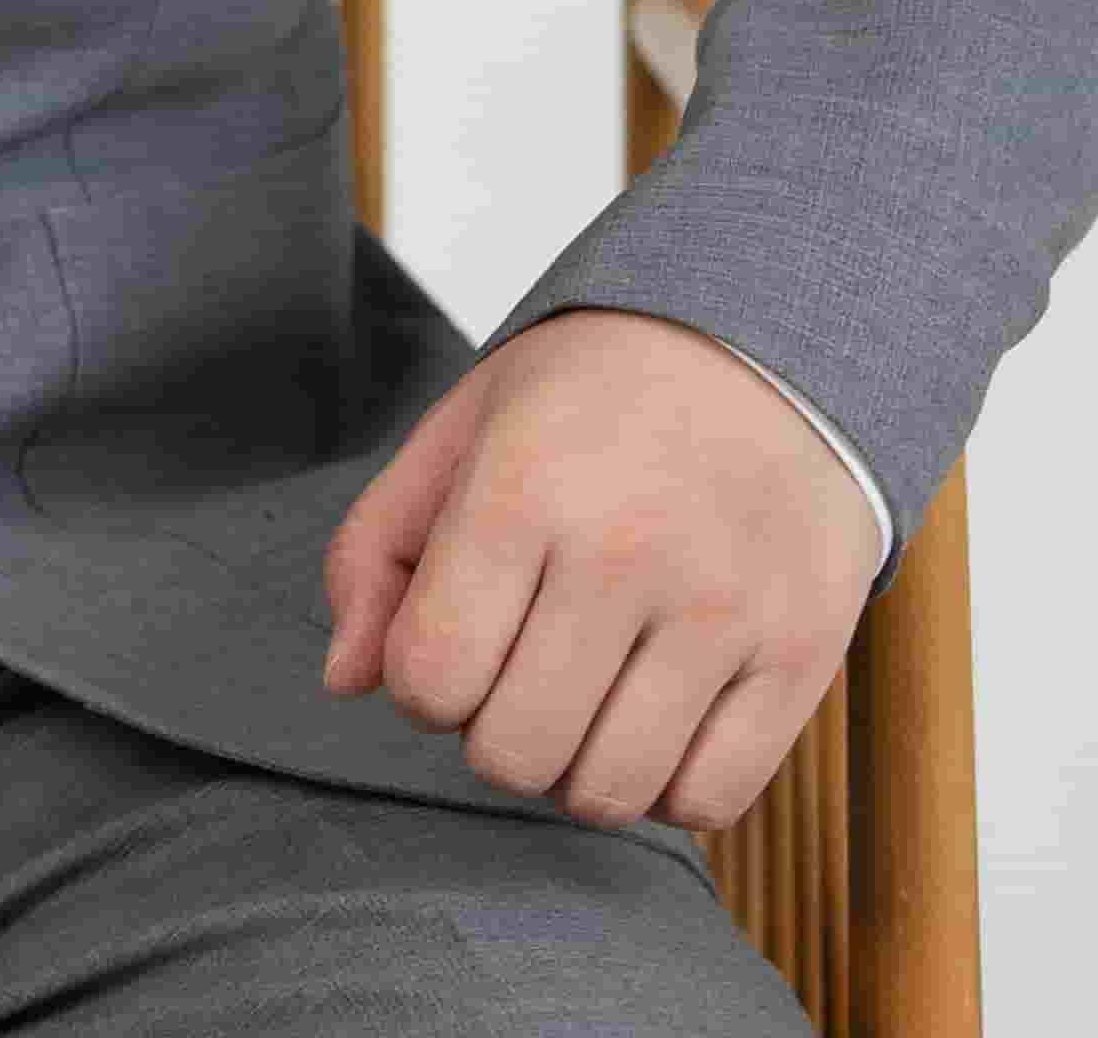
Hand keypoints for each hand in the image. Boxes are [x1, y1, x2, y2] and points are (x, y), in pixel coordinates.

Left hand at [318, 305, 883, 833]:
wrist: (764, 345)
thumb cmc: (591, 395)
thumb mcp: (464, 428)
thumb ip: (378, 548)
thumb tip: (346, 680)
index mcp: (525, 486)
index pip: (430, 677)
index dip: (423, 680)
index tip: (455, 635)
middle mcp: (627, 552)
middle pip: (513, 753)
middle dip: (492, 730)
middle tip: (520, 666)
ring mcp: (724, 609)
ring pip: (608, 794)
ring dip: (576, 768)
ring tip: (586, 694)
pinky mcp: (801, 653)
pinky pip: (708, 802)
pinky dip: (666, 788)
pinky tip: (656, 717)